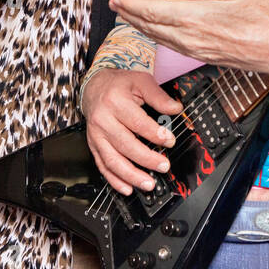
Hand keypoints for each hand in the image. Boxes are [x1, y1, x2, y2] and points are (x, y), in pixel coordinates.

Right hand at [82, 67, 182, 195]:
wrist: (94, 88)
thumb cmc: (119, 86)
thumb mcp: (140, 81)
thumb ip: (158, 96)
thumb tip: (175, 109)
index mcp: (115, 101)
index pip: (137, 122)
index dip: (155, 134)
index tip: (169, 140)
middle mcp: (103, 120)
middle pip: (125, 144)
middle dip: (146, 159)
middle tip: (164, 166)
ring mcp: (96, 135)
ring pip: (112, 160)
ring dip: (131, 175)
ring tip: (148, 183)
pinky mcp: (93, 146)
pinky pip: (102, 166)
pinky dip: (114, 180)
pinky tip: (127, 187)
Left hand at [109, 0, 268, 73]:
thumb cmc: (261, 16)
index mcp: (196, 18)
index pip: (153, 11)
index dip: (131, 5)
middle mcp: (191, 37)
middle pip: (150, 26)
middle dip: (129, 15)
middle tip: (114, 5)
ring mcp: (195, 50)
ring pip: (158, 38)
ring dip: (140, 26)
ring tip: (127, 16)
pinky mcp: (202, 56)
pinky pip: (171, 45)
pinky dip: (155, 36)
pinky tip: (153, 31)